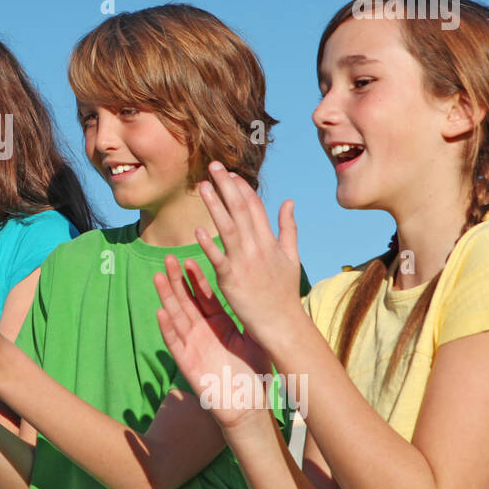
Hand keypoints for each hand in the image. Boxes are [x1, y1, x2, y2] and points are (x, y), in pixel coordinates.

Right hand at [154, 253, 272, 429]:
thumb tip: (257, 290)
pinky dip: (167, 328)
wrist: (248, 405)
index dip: (195, 278)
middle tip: (169, 257)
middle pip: (186, 300)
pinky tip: (160, 312)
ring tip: (159, 276)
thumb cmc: (254, 373)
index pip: (204, 296)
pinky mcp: (186, 363)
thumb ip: (250, 316)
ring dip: (167, 297)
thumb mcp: (255, 338)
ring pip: (176, 316)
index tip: (190, 258)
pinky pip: (175, 343)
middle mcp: (203, 331)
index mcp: (219, 323)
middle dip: (177, 279)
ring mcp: (193, 345)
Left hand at [193, 161, 301, 348]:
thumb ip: (288, 227)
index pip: (254, 206)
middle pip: (240, 210)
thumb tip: (289, 201)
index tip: (229, 173)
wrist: (281, 322)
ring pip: (227, 228)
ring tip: (202, 186)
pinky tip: (197, 230)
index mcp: (270, 240)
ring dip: (215, 205)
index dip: (241, 187)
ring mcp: (244, 262)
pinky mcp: (231, 279)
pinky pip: (217, 258)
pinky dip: (208, 244)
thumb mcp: (291, 256)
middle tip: (212, 166)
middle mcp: (257, 247)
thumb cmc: (284, 290)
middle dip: (226, 186)